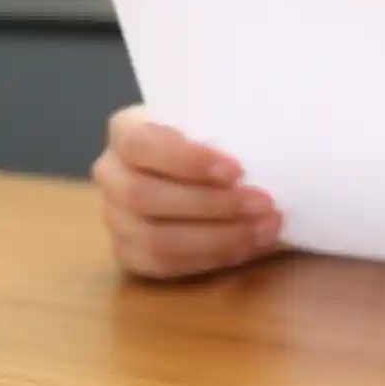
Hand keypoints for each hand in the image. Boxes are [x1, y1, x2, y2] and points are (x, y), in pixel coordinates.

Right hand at [92, 106, 282, 278]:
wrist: (214, 171)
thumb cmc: (220, 140)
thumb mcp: (222, 120)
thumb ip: (233, 127)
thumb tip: (273, 145)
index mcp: (126, 130)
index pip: (141, 144)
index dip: (187, 160)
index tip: (236, 170)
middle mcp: (111, 173)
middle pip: (145, 196)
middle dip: (212, 204)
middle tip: (264, 203)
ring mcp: (115, 217)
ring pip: (154, 239)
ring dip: (218, 238)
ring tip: (265, 229)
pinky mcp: (129, 252)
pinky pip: (164, 265)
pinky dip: (211, 258)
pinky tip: (248, 247)